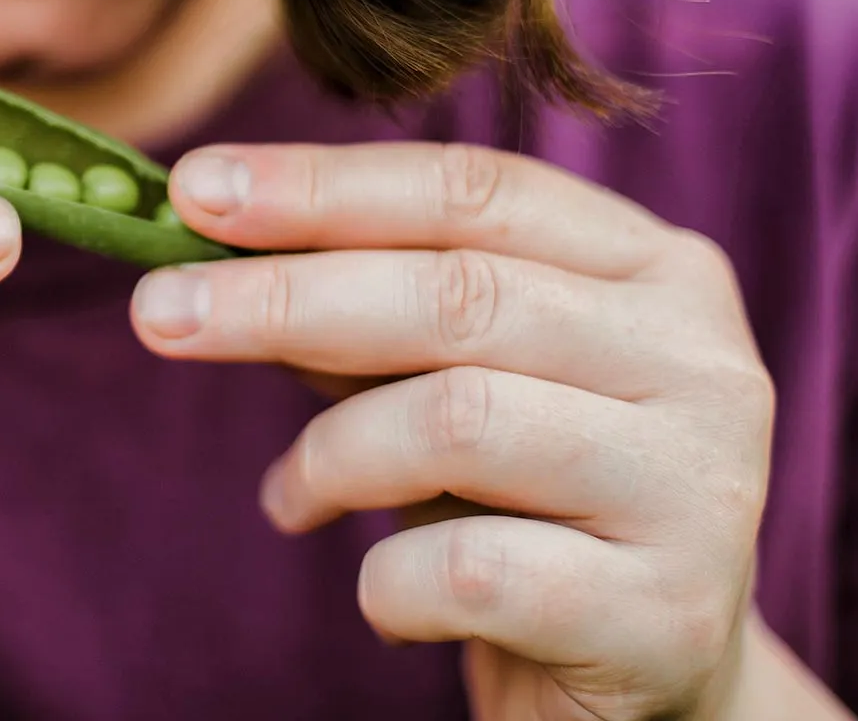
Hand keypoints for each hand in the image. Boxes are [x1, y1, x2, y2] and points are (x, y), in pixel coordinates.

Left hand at [130, 142, 775, 720]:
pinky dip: (386, 584)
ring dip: (330, 457)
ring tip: (288, 500)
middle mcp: (700, 360)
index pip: (472, 191)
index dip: (322, 186)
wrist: (649, 674)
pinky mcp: (668, 615)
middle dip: (282, 299)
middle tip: (157, 312)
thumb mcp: (451, 380)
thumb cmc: (527, 499)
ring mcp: (700, 488)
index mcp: (656, 269)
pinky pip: (471, 571)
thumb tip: (208, 236)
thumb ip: (366, 310)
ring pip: (458, 421)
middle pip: (458, 296)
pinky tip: (383, 601)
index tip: (192, 190)